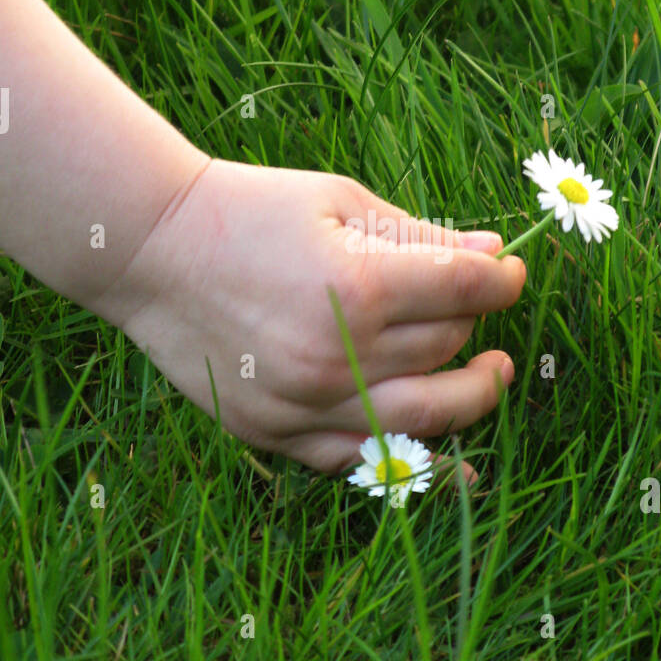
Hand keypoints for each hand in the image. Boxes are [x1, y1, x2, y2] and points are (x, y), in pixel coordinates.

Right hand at [95, 159, 524, 473]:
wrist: (150, 252)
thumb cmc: (248, 211)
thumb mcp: (338, 202)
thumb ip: (420, 236)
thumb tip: (494, 258)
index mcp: (359, 285)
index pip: (466, 293)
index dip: (504, 282)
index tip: (510, 274)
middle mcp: (339, 354)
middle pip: (447, 349)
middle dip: (476, 324)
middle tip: (477, 308)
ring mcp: (306, 403)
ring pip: (424, 415)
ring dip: (471, 395)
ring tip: (490, 376)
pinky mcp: (275, 432)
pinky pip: (360, 458)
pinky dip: (408, 456)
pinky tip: (446, 457)